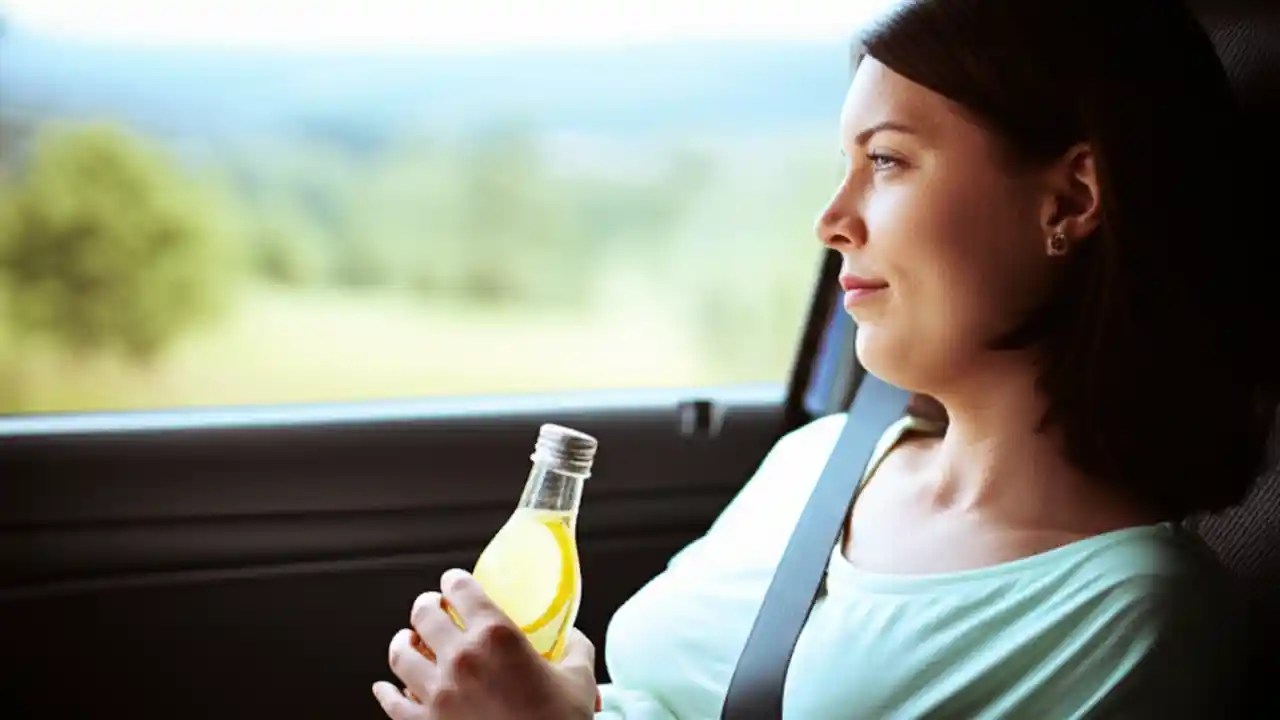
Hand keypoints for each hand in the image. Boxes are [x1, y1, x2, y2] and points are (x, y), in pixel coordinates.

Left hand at [373, 569, 597, 719]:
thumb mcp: (579, 677)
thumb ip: (574, 648)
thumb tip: (570, 636)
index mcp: (497, 635)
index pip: (461, 588)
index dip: (454, 580)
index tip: (454, 583)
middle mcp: (461, 658)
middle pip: (424, 614)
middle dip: (427, 606)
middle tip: (432, 607)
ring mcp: (438, 693)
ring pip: (400, 654)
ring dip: (403, 642)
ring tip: (408, 640)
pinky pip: (393, 703)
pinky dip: (386, 692)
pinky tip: (385, 687)